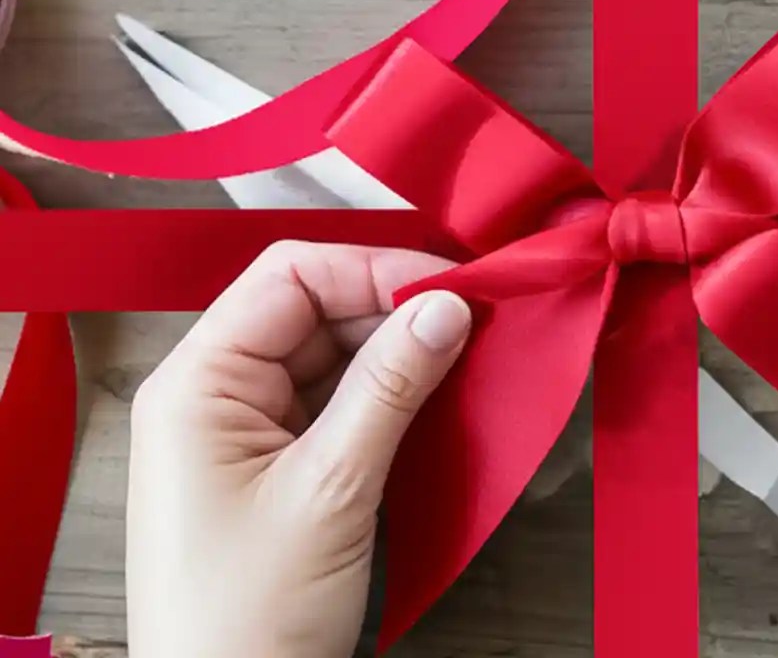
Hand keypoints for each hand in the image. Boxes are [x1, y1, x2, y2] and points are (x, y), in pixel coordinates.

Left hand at [127, 241, 471, 657]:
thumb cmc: (248, 614)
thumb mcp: (330, 489)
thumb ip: (389, 388)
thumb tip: (445, 306)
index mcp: (197, 383)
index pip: (289, 279)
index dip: (372, 271)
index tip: (449, 289)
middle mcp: (214, 395)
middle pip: (312, 311)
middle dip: (392, 309)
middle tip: (473, 321)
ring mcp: (245, 432)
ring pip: (330, 357)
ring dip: (396, 353)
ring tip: (464, 356)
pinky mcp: (277, 467)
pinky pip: (336, 405)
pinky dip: (386, 396)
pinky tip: (435, 396)